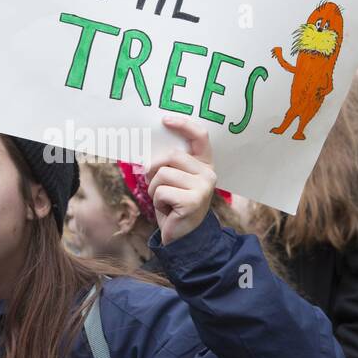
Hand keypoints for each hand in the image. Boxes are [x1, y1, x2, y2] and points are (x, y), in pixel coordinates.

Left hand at [145, 115, 216, 246]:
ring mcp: (203, 187)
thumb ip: (168, 162)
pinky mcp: (193, 201)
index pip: (199, 136)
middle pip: (171, 155)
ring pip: (163, 173)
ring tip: (165, 201)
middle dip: (154, 170)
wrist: (182, 236)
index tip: (165, 120)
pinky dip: (157, 201)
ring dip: (154, 188)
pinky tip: (168, 210)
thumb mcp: (172, 179)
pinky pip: (161, 191)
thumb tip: (148, 152)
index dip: (183, 124)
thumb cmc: (173, 204)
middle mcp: (208, 173)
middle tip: (157, 186)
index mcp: (204, 164)